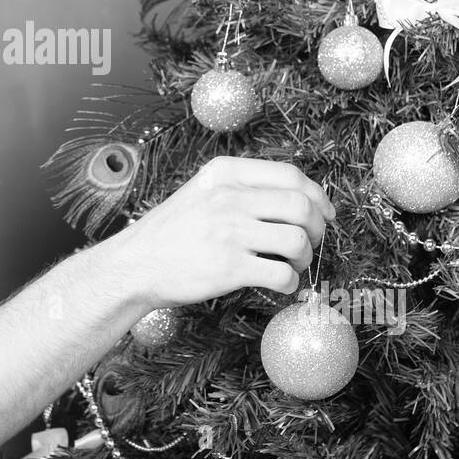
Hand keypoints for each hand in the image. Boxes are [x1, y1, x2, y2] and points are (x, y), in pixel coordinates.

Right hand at [101, 156, 335, 311]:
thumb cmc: (171, 231)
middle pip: (301, 206)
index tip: (325, 214)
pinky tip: (282, 285)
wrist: (134, 265)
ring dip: (306, 257)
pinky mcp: (229, 268)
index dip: (317, 196)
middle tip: (312, 243)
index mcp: (225, 173)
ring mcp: (229, 232)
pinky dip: (291, 283)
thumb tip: (297, 199)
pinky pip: (282, 275)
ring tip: (295, 265)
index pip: (290, 175)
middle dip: (318, 228)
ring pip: (297, 240)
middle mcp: (229, 198)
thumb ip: (241, 187)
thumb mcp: (202, 191)